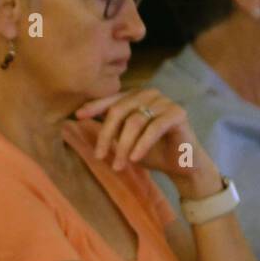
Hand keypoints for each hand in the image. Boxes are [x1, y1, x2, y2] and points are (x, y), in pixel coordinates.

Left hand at [75, 88, 220, 195]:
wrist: (182, 165)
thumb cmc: (152, 151)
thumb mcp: (124, 138)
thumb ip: (109, 127)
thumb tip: (80, 116)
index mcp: (136, 96)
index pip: (111, 100)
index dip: (94, 107)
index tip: (78, 116)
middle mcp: (150, 94)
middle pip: (119, 110)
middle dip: (106, 135)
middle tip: (99, 156)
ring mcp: (165, 102)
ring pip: (135, 121)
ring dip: (123, 146)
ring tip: (118, 166)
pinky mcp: (178, 113)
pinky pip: (154, 128)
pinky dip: (142, 145)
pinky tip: (134, 159)